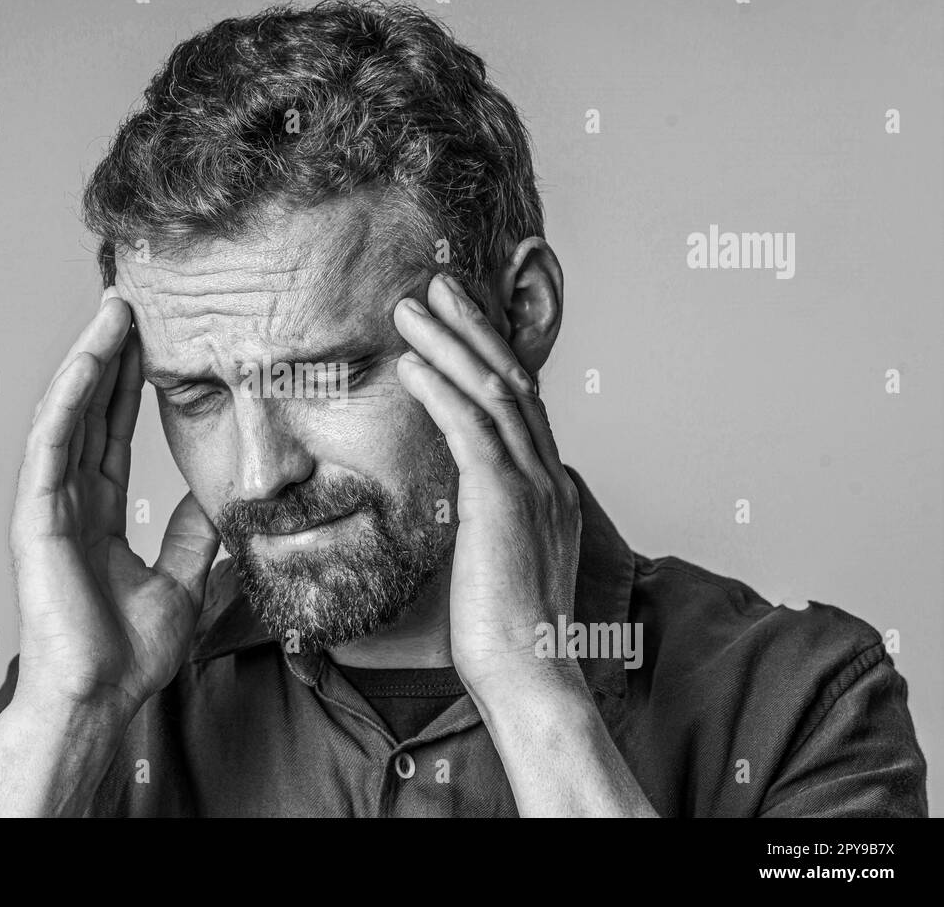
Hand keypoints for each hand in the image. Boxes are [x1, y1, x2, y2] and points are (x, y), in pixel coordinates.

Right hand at [9, 292, 219, 717]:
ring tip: (113, 312)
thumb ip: (190, 538)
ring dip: (88, 361)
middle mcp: (69, 501)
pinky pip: (51, 445)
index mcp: (97, 514)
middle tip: (131, 304)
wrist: (99, 699)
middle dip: (110, 358)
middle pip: (90, 413)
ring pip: (68, 416)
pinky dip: (67, 399)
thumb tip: (211, 500)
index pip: (114, 434)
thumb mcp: (180, 582)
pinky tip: (87, 361)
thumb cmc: (127, 655)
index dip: (130, 388)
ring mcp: (49, 506)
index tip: (153, 342)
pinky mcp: (36, 517)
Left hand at [393, 272, 583, 696]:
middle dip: (474, 328)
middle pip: (514, 380)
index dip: (490, 353)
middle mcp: (549, 476)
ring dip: (452, 345)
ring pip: (494, 393)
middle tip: (438, 287)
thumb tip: (470, 499)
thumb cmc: (506, 629)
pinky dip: (442, 391)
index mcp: (550, 486)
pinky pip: (472, 431)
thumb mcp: (502, 558)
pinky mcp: (505, 505)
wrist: (530, 676)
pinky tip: (412, 365)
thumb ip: (493, 517)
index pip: (522, 401)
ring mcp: (533, 487)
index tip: (458, 319)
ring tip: (413, 308)